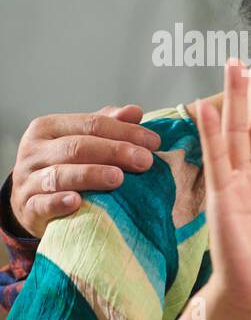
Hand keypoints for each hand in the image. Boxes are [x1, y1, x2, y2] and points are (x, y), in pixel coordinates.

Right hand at [8, 105, 160, 236]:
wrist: (33, 201)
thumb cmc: (66, 166)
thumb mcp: (84, 141)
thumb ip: (108, 126)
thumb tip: (134, 112)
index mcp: (48, 128)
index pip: (90, 124)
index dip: (125, 132)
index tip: (154, 142)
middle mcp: (34, 151)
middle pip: (77, 147)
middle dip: (114, 152)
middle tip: (145, 161)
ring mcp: (28, 180)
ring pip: (59, 175)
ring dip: (90, 175)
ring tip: (118, 178)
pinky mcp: (28, 207)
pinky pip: (42, 204)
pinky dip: (58, 203)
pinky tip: (77, 201)